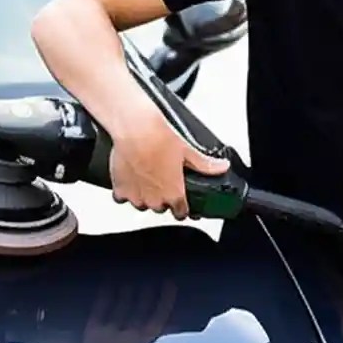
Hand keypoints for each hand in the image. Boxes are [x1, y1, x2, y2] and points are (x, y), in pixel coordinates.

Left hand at [60, 277, 176, 342]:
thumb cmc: (124, 342)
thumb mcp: (144, 338)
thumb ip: (162, 326)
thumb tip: (181, 313)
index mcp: (144, 338)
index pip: (159, 319)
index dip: (166, 300)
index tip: (170, 282)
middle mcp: (129, 338)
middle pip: (141, 311)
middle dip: (147, 290)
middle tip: (150, 269)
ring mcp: (110, 333)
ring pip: (122, 306)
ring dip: (127, 288)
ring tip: (130, 270)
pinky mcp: (93, 328)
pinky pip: (101, 307)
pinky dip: (106, 292)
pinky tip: (108, 279)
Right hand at [109, 110, 228, 218]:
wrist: (134, 129)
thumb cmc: (159, 138)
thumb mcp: (187, 150)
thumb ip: (205, 164)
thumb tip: (222, 166)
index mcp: (173, 193)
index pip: (180, 213)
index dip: (182, 209)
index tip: (180, 203)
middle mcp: (155, 199)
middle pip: (160, 208)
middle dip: (162, 198)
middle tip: (162, 181)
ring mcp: (136, 196)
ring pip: (142, 205)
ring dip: (144, 196)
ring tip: (145, 179)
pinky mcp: (120, 189)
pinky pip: (122, 198)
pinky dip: (125, 192)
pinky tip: (129, 180)